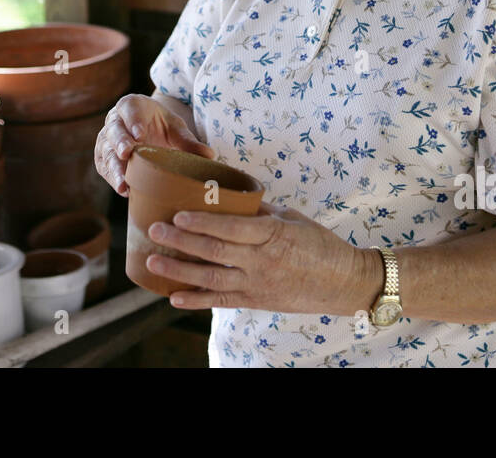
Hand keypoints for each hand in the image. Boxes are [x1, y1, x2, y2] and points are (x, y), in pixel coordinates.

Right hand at [94, 93, 212, 196]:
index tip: (140, 134)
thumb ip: (189, 141)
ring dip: (114, 167)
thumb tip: (210, 155)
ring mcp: (106, 140)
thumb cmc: (161, 126)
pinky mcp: (103, 157)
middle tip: (127, 153)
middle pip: (114, 130)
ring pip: (106, 151)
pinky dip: (112, 178)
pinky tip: (123, 189)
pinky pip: (104, 167)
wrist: (148, 133)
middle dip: (120, 142)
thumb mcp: (175, 129)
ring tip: (123, 182)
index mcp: (131, 105)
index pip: (129, 109)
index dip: (133, 121)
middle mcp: (114, 121)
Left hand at [143, 201, 381, 315]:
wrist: (342, 282)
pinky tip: (175, 297)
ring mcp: (257, 283)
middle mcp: (262, 260)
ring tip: (153, 263)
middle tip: (154, 231)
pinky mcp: (256, 301)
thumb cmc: (319, 244)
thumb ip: (260, 211)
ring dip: (179, 271)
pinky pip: (221, 301)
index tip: (178, 213)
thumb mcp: (292, 218)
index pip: (232, 227)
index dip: (203, 222)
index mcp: (272, 234)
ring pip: (211, 278)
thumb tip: (228, 195)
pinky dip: (197, 300)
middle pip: (215, 251)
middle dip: (181, 241)